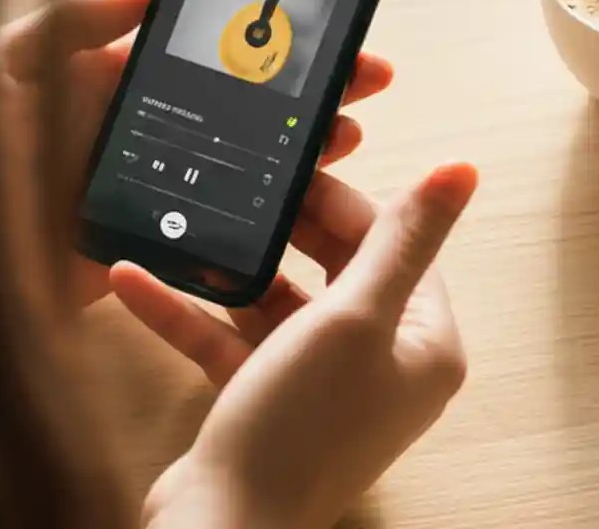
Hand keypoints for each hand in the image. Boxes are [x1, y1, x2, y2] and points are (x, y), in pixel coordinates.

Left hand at [0, 0, 393, 305]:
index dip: (276, 53)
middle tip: (366, 85)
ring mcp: (162, 198)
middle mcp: (151, 143)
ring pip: (251, 171)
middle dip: (310, 98)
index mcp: (118, 93)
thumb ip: (76, 22)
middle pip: (249, 114)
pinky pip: (227, 232)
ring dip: (304, 153)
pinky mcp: (162, 251)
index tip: (332, 44)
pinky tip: (306, 203)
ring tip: (345, 135)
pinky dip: (272, 217)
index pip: (217, 64)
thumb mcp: (11, 69)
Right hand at [110, 163, 477, 527]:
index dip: (350, 206)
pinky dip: (191, 313)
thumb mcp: (355, 317)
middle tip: (249, 187)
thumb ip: (403, 241)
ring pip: (281, 304)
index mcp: (424, 345)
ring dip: (234, 269)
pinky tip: (136, 279)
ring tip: (193, 222)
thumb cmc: (301, 428)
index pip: (399, 249)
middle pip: (341, 270)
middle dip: (292, 229)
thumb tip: (461, 170)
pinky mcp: (269, 402)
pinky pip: (235, 341)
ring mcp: (324, 386)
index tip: (300, 170)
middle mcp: (381, 365)